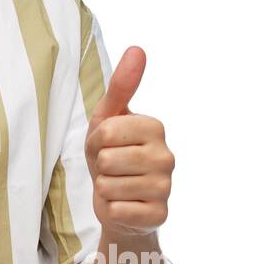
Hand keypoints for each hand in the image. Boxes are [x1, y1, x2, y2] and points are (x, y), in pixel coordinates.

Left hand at [84, 46, 174, 236]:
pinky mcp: (158, 215)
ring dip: (105, 188)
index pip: (105, 132)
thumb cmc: (112, 154)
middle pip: (106, 159)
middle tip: (111, 168)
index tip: (107, 145)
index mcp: (155, 127)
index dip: (96, 142)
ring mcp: (166, 187)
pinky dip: (111, 209)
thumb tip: (137, 48)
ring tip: (117, 185)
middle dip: (99, 166)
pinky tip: (124, 205)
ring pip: (108, 185)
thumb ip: (121, 86)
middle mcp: (167, 156)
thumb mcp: (109, 118)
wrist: (120, 200)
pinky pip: (116, 209)